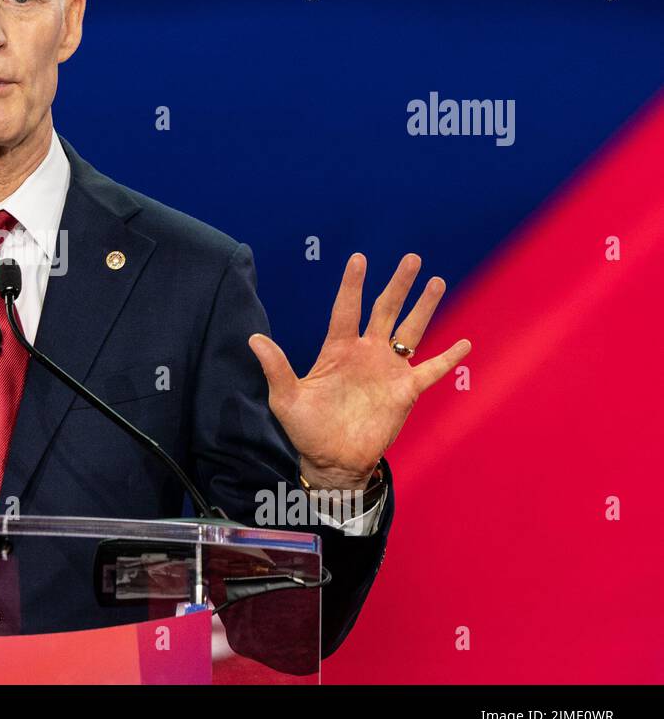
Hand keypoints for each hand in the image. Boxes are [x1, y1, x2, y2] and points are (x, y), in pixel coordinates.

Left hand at [247, 253, 470, 490]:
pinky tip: (465, 343)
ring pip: (410, 330)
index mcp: (337, 349)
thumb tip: (254, 338)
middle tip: (412, 258)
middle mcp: (365, 353)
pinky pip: (431, 370)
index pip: (346, 309)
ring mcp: (388, 370)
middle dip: (398, 284)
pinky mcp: (406, 391)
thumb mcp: (286, 398)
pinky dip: (448, 358)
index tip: (359, 258)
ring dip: (424, 307)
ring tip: (437, 281)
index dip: (352, 284)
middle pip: (385, 310)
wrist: (333, 460)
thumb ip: (276, 367)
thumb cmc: (307, 429)